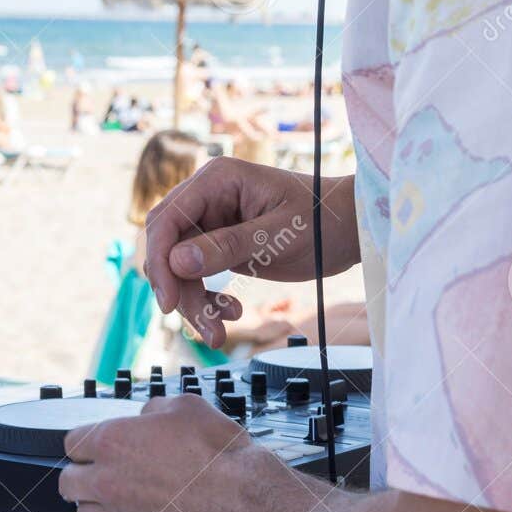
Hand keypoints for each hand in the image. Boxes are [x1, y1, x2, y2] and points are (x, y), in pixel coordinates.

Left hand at [59, 394, 269, 511]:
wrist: (241, 504)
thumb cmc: (219, 458)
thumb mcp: (187, 407)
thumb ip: (156, 409)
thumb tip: (150, 415)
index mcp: (112, 443)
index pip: (71, 443)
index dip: (85, 442)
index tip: (94, 445)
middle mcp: (108, 483)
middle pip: (68, 483)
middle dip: (80, 475)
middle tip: (97, 472)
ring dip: (96, 505)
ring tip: (116, 497)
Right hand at [144, 159, 357, 347]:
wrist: (351, 230)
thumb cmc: (324, 222)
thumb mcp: (279, 236)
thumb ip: (228, 246)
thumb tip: (178, 262)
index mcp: (218, 180)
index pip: (168, 219)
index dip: (161, 261)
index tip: (170, 301)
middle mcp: (209, 197)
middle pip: (167, 245)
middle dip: (178, 288)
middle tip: (204, 325)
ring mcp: (213, 221)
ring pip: (179, 266)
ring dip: (193, 301)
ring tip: (218, 332)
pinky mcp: (221, 244)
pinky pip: (196, 275)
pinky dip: (206, 299)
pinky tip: (230, 313)